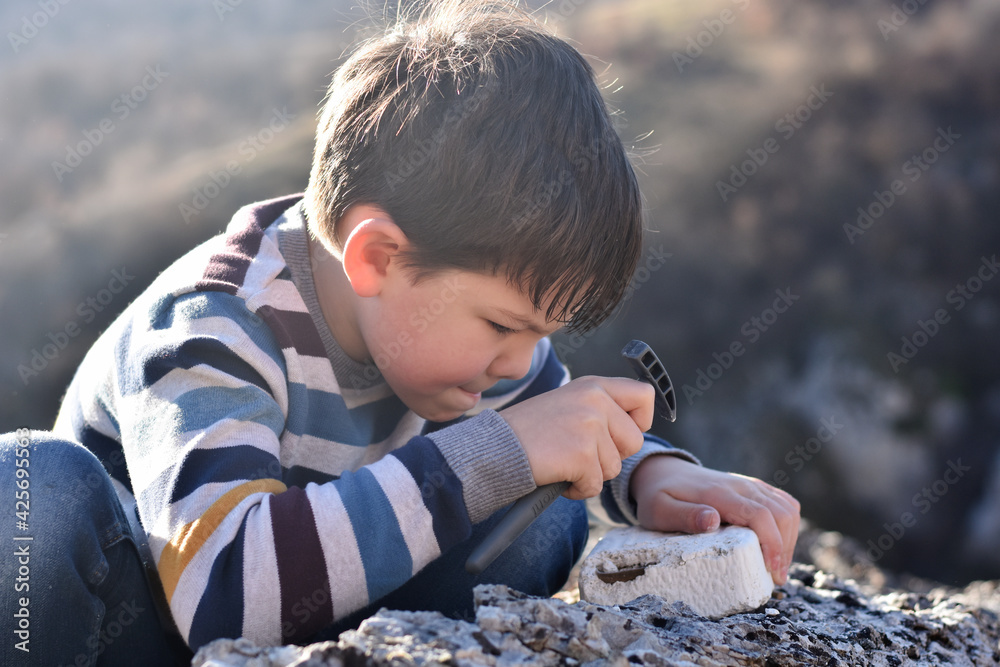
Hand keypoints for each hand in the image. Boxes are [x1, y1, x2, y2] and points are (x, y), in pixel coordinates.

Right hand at [500, 376, 653, 499]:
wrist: (493, 448)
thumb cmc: (527, 432)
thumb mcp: (567, 405)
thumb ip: (599, 409)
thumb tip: (634, 429)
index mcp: (593, 386)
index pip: (644, 395)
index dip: (640, 421)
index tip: (619, 435)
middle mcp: (595, 400)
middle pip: (634, 441)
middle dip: (611, 456)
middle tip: (578, 453)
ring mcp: (590, 425)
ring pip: (615, 467)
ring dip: (590, 475)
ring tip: (561, 462)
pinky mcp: (582, 453)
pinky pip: (595, 485)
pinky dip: (577, 489)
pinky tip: (556, 475)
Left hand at [630, 455, 799, 584]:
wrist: (663, 471)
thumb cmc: (659, 495)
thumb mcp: (660, 509)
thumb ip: (685, 516)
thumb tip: (712, 520)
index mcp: (719, 493)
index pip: (760, 515)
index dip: (773, 544)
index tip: (773, 571)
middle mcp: (739, 485)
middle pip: (781, 513)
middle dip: (785, 548)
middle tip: (775, 577)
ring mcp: (749, 484)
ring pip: (788, 508)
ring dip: (789, 539)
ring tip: (777, 565)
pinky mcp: (753, 488)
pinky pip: (784, 502)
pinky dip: (788, 525)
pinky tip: (778, 545)